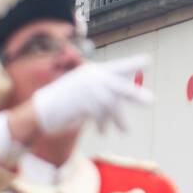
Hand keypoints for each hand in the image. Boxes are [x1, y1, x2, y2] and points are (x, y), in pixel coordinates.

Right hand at [28, 56, 152, 134]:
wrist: (42, 109)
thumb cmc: (63, 100)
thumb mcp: (82, 88)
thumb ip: (101, 89)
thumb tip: (124, 95)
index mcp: (94, 71)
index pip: (117, 66)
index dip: (132, 64)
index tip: (148, 61)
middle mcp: (92, 78)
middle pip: (119, 86)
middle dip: (135, 95)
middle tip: (151, 101)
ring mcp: (87, 91)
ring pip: (111, 106)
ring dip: (118, 120)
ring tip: (125, 130)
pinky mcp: (83, 104)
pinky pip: (100, 115)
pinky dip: (103, 124)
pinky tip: (103, 130)